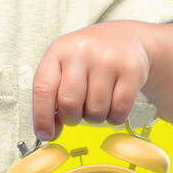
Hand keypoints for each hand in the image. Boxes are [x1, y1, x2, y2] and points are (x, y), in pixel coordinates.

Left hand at [31, 21, 151, 139]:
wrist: (125, 38)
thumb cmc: (88, 58)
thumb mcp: (65, 66)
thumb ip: (53, 95)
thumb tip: (49, 132)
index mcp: (58, 51)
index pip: (43, 88)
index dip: (41, 117)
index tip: (45, 134)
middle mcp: (81, 52)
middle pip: (69, 102)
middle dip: (72, 117)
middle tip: (77, 113)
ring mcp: (108, 59)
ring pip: (95, 110)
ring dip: (95, 117)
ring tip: (97, 103)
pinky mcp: (131, 70)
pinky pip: (120, 109)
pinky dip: (115, 116)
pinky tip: (114, 104)